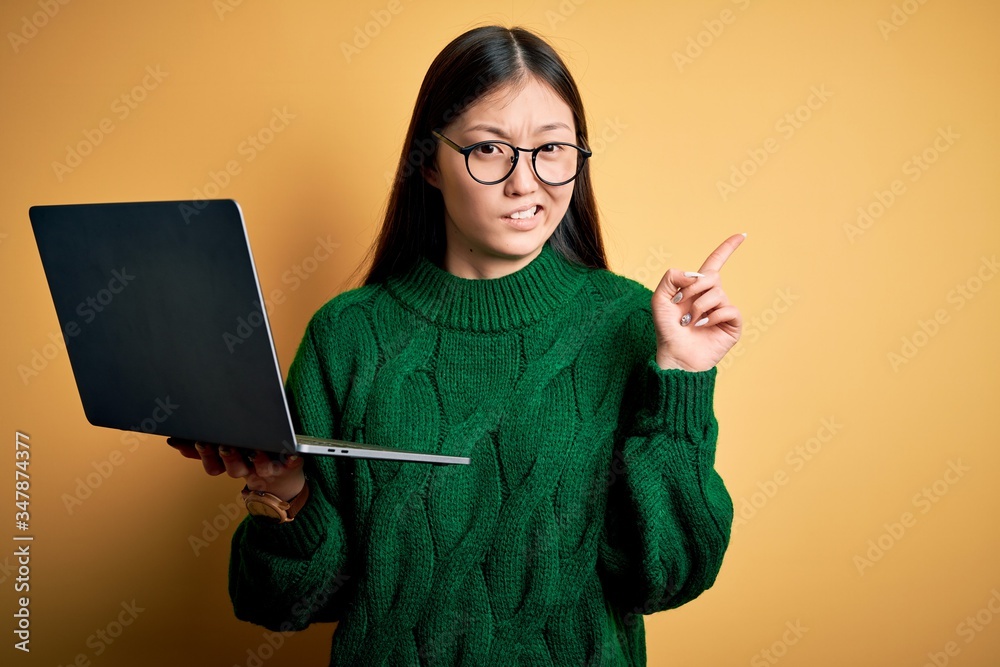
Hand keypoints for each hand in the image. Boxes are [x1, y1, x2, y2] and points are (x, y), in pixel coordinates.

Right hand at [166, 438, 305, 501]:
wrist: (284, 476)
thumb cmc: (252, 455)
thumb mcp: (226, 451)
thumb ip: (202, 447)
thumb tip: (173, 440)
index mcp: (231, 464)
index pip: (213, 465)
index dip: (206, 456)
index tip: (201, 441)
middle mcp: (248, 469)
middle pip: (234, 468)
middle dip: (228, 457)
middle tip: (224, 445)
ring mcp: (269, 469)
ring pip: (260, 468)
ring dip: (258, 461)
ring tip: (257, 450)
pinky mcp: (290, 466)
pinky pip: (291, 463)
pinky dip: (291, 460)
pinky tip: (291, 454)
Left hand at [651, 233, 744, 371]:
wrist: (675, 356)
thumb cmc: (667, 330)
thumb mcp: (659, 299)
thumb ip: (670, 278)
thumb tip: (692, 274)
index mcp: (697, 289)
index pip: (715, 263)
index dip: (727, 248)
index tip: (742, 235)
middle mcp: (713, 297)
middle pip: (711, 277)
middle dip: (694, 288)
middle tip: (681, 303)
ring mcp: (724, 311)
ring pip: (718, 293)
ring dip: (699, 306)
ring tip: (690, 322)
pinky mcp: (732, 325)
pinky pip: (729, 309)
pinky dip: (714, 316)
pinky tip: (704, 325)